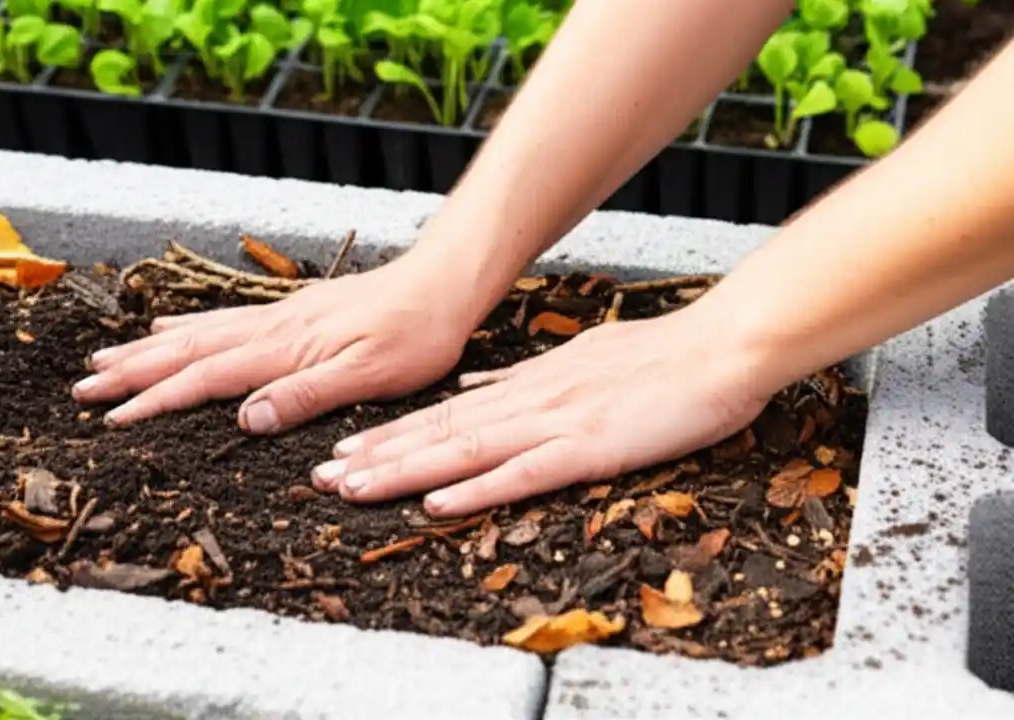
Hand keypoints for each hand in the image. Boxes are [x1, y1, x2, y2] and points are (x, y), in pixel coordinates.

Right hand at [71, 255, 479, 431]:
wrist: (443, 284)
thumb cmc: (416, 334)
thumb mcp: (368, 376)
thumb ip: (305, 396)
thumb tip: (244, 419)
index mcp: (285, 350)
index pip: (206, 379)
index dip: (156, 400)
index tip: (111, 419)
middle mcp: (272, 330)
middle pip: (187, 352)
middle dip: (133, 374)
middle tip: (83, 389)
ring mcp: (278, 318)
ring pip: (198, 335)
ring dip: (149, 352)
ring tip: (107, 362)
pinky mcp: (292, 313)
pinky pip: (224, 321)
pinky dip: (187, 329)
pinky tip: (168, 331)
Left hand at [310, 306, 772, 516]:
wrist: (720, 346)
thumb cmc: (663, 357)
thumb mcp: (580, 359)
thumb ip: (527, 378)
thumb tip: (482, 385)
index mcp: (529, 383)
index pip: (447, 411)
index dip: (393, 433)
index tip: (348, 448)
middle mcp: (529, 400)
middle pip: (438, 431)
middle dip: (377, 456)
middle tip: (323, 476)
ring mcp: (555, 423)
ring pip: (463, 450)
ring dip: (404, 471)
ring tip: (352, 487)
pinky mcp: (588, 447)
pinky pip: (521, 473)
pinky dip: (476, 489)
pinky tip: (436, 504)